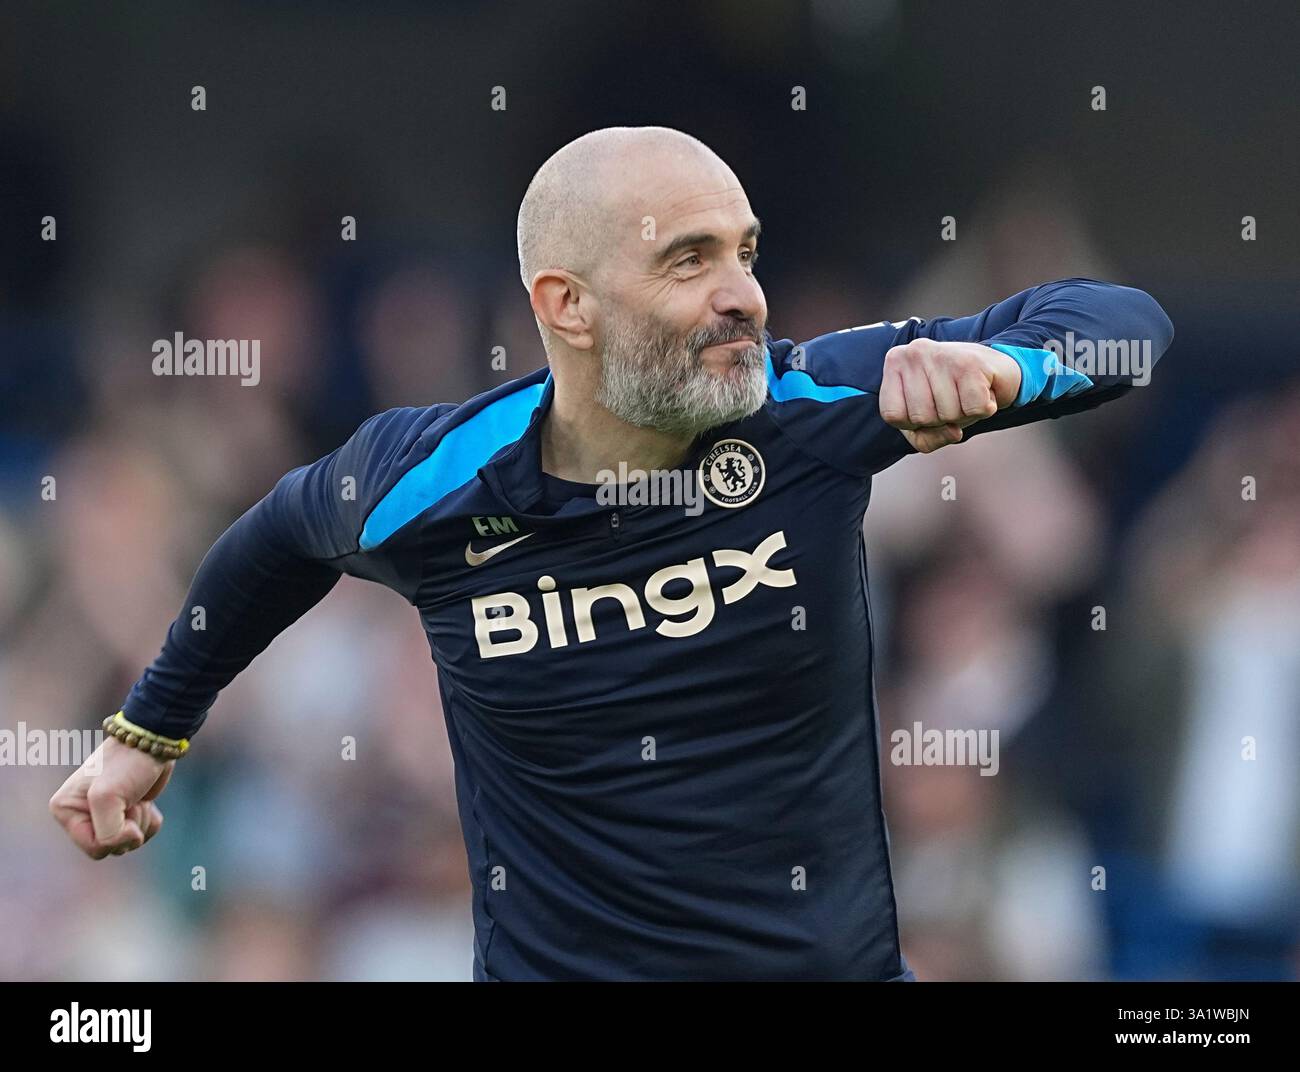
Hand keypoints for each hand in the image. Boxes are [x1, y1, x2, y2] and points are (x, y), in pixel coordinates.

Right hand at [49, 736, 172, 858]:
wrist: (151, 741)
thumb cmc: (126, 763)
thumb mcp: (107, 797)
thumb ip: (109, 832)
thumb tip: (128, 841)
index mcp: (65, 810)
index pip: (95, 849)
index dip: (116, 837)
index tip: (124, 809)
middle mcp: (80, 815)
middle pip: (112, 848)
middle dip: (129, 827)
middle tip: (130, 799)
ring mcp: (104, 815)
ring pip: (128, 843)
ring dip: (141, 821)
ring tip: (136, 796)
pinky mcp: (126, 812)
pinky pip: (142, 835)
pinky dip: (150, 820)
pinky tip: (147, 801)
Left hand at [879, 339, 1021, 452]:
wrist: (996, 369)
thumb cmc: (953, 396)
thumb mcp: (926, 424)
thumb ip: (926, 440)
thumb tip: (953, 432)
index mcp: (895, 362)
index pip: (892, 414)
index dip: (911, 423)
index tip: (926, 406)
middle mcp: (915, 352)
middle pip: (920, 417)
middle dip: (941, 419)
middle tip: (952, 398)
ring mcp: (942, 355)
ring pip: (948, 414)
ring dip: (964, 414)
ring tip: (966, 393)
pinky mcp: (971, 362)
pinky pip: (974, 408)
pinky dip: (983, 409)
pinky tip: (982, 391)